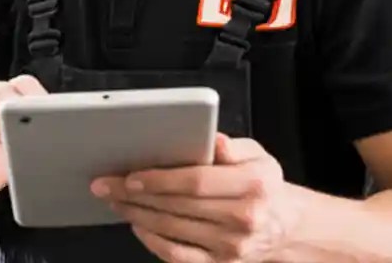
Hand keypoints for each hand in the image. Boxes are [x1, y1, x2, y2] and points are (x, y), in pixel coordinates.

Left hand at [91, 134, 306, 262]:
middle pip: (178, 206)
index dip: (160, 180)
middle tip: (106, 185)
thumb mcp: (257, 155)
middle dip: (135, 195)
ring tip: (114, 200)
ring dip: (137, 214)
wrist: (285, 225)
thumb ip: (232, 146)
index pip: (197, 182)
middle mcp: (243, 217)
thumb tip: (212, 140)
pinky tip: (136, 225)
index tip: (131, 176)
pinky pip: (178, 256)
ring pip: (173, 230)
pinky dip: (152, 241)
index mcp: (252, 184)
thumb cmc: (262, 185)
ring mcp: (231, 246)